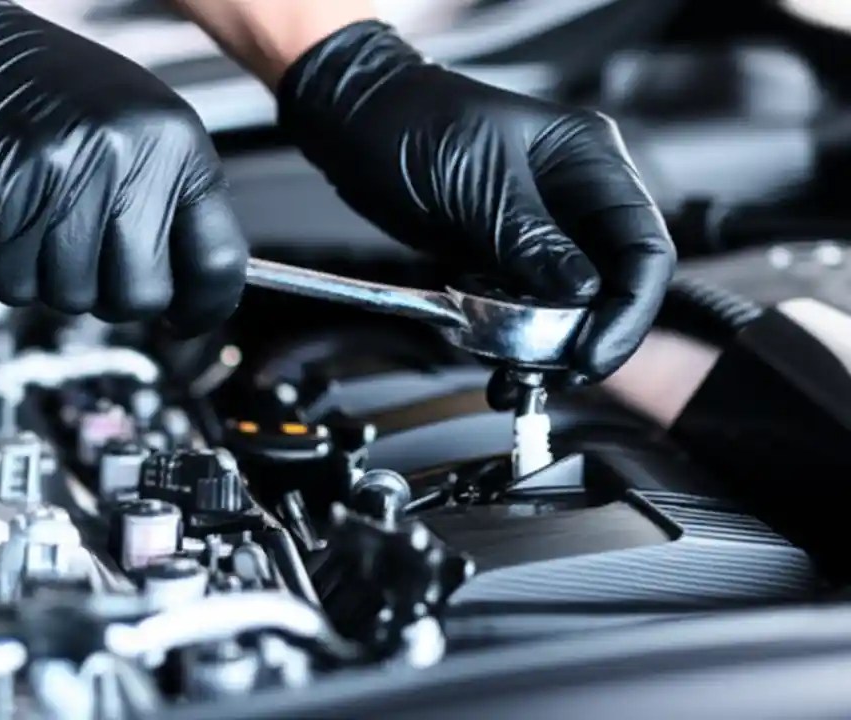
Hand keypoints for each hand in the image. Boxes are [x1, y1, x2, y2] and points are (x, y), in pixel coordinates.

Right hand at [0, 0, 247, 333]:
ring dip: (55, 281)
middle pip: (142, 296)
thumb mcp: (141, 131)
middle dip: (114, 297)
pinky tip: (12, 225)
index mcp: (175, 143)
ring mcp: (64, 180)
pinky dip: (10, 272)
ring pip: (75, 298)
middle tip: (95, 264)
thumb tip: (196, 290)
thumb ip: (171, 204)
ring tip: (45, 226)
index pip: (218, 260)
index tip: (185, 320)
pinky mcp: (6, 201)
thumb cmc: (53, 97)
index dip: (203, 307)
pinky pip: (17, 285)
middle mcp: (126, 158)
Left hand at [275, 21, 675, 388]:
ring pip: (569, 309)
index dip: (627, 309)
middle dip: (587, 338)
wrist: (353, 124)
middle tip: (554, 374)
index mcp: (589, 161)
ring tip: (513, 378)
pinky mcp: (502, 257)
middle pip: (613, 287)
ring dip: (544, 350)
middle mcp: (575, 199)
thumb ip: (530, 239)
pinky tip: (494, 363)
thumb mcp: (476, 181)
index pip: (643, 247)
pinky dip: (509, 342)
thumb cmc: (411, 122)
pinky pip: (523, 311)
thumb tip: (581, 293)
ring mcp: (539, 231)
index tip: (591, 353)